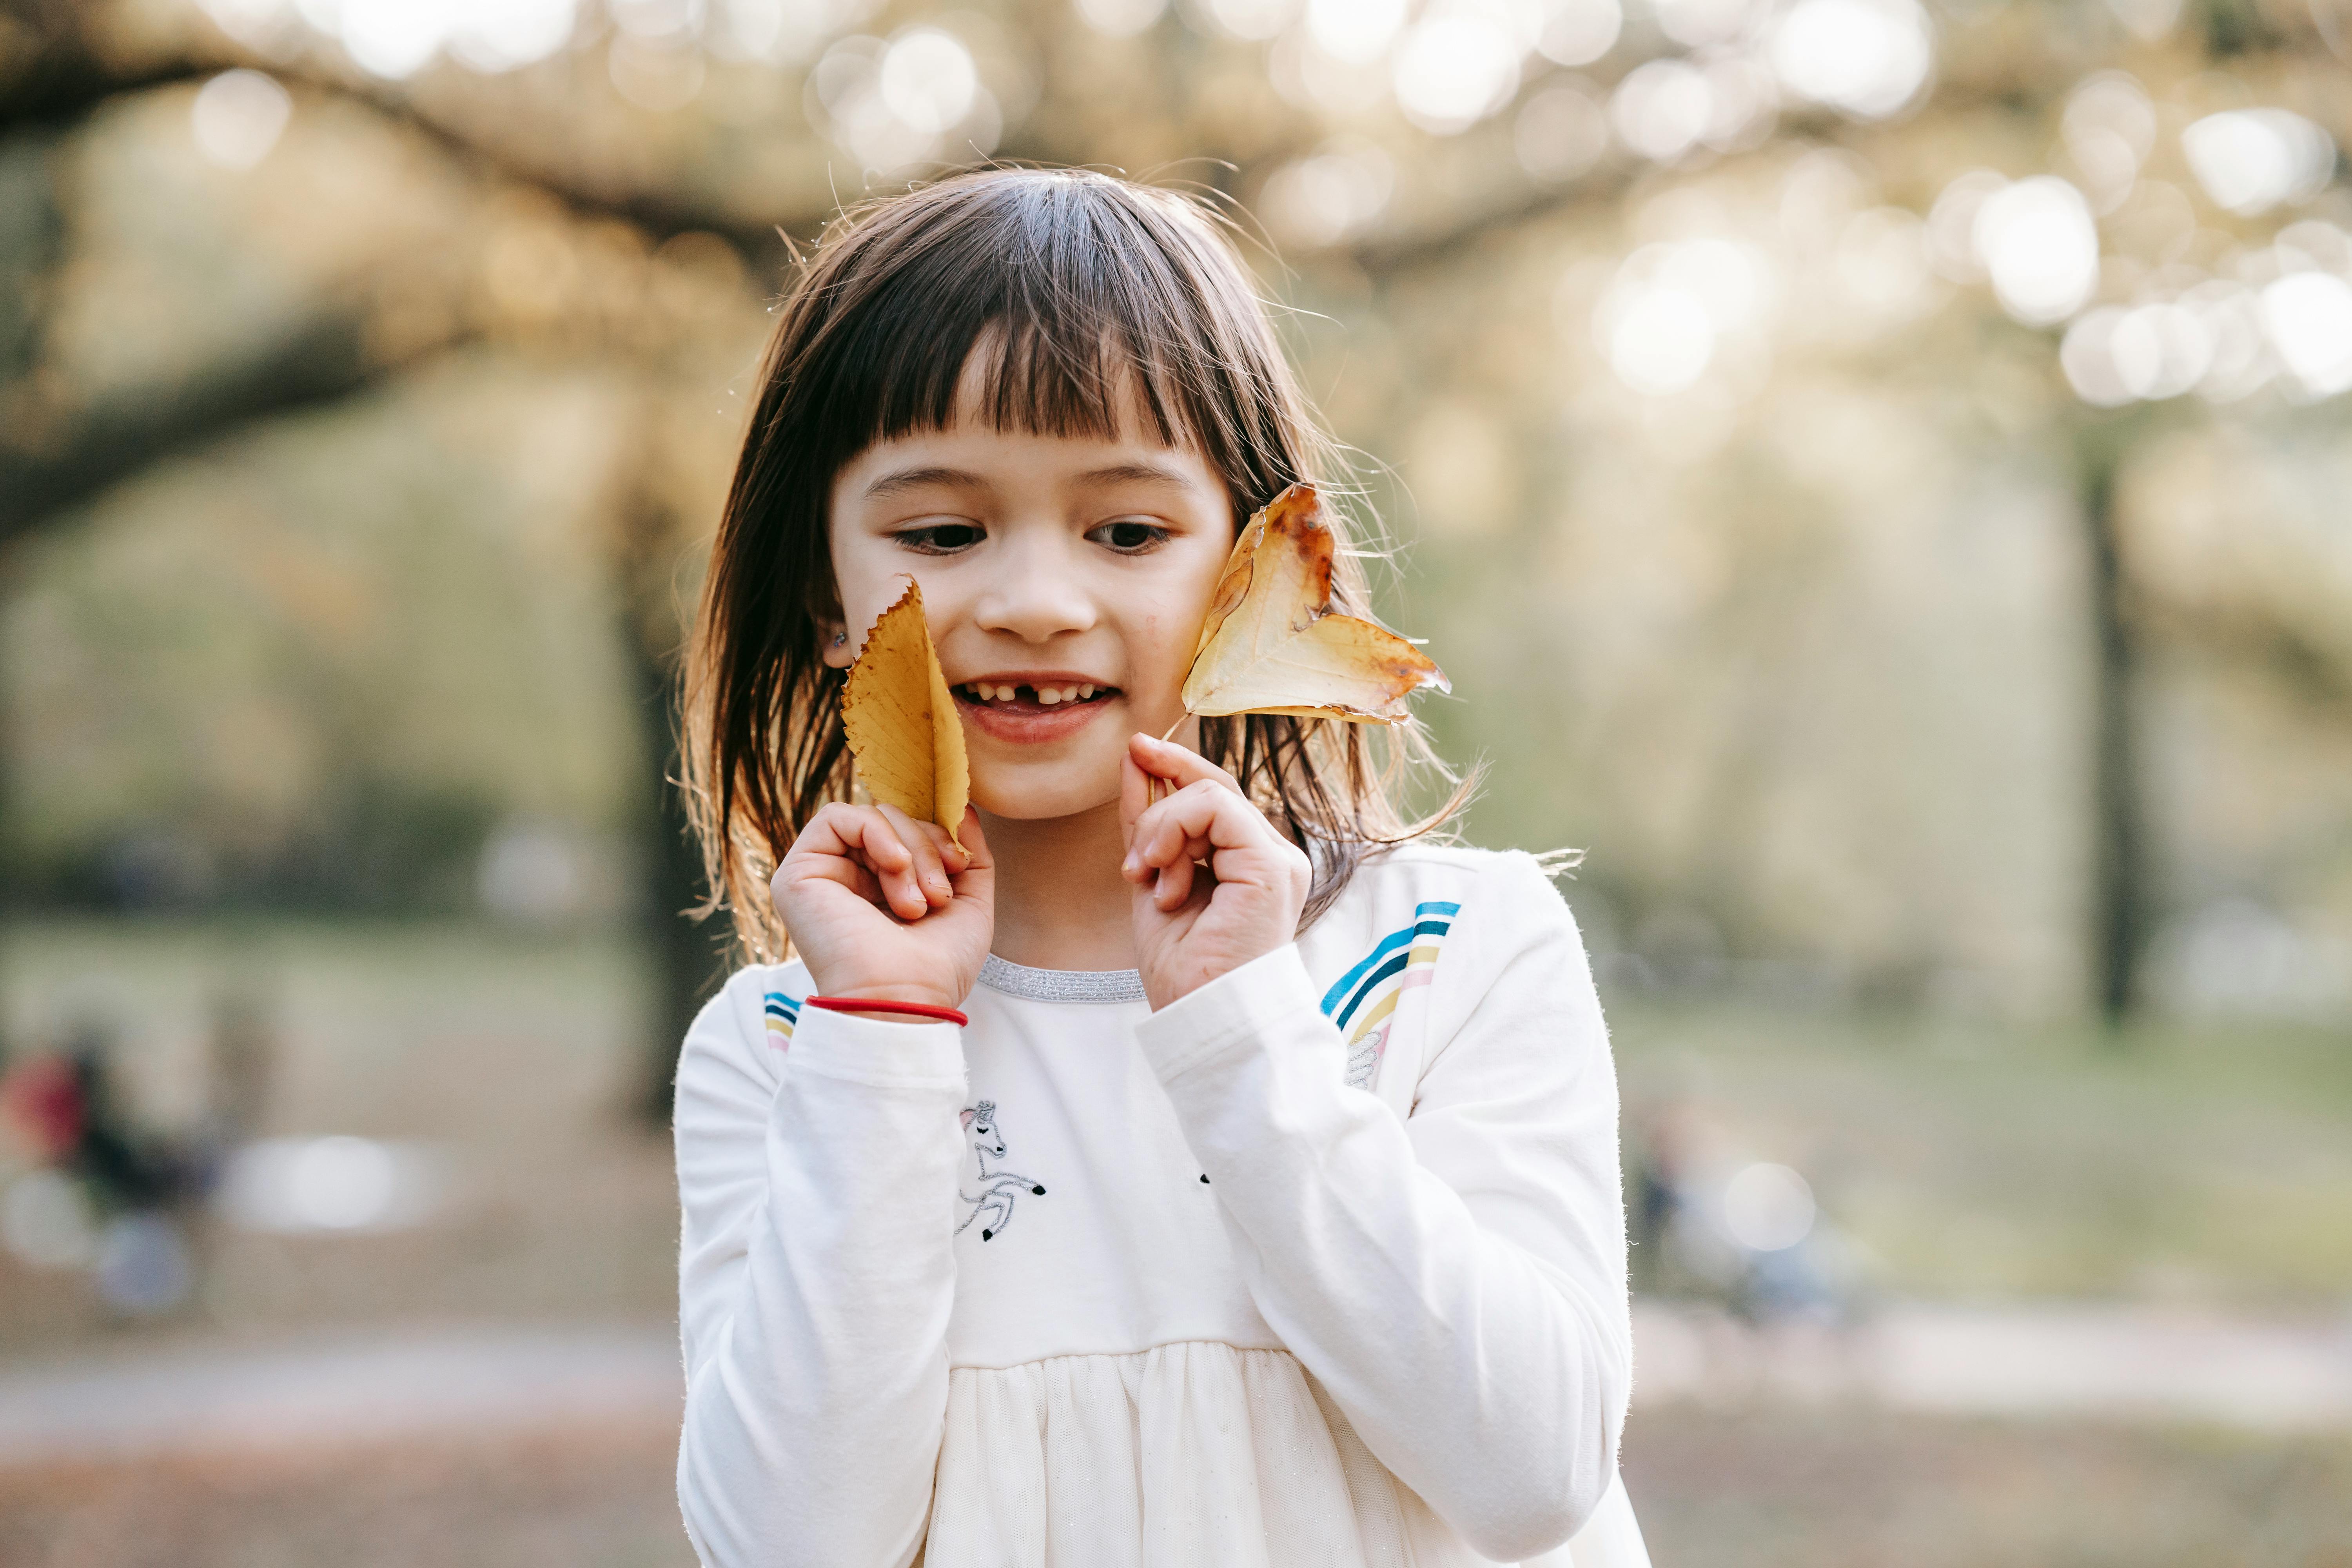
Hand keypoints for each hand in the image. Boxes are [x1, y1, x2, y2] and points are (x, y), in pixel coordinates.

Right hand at [769, 803, 992, 1010]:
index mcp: (883, 887)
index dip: (939, 837)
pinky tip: (895, 866)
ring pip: (872, 817)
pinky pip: (836, 817)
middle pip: (894, 821)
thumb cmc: (938, 966)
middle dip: (927, 848)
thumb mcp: (971, 903)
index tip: (960, 868)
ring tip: (917, 902)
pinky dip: (876, 832)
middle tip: (938, 896)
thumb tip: (964, 808)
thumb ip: (971, 854)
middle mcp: (849, 879)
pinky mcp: (799, 873)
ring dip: (909, 851)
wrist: (907, 999)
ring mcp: (823, 875)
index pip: (909, 831)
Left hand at [1120, 734, 1311, 1010]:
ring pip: (1210, 794)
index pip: (1215, 796)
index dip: (1175, 766)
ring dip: (1160, 828)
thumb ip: (1148, 823)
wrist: (1203, 1017)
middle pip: (1216, 786)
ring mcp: (1278, 859)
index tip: (1135, 750)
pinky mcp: (1272, 866)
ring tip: (1145, 876)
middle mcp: (1271, 856)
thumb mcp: (1152, 877)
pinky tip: (1160, 875)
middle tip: (1130, 769)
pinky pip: (1215, 809)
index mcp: (1249, 863)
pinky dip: (1173, 831)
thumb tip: (1136, 758)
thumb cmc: (1182, 967)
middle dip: (1164, 778)